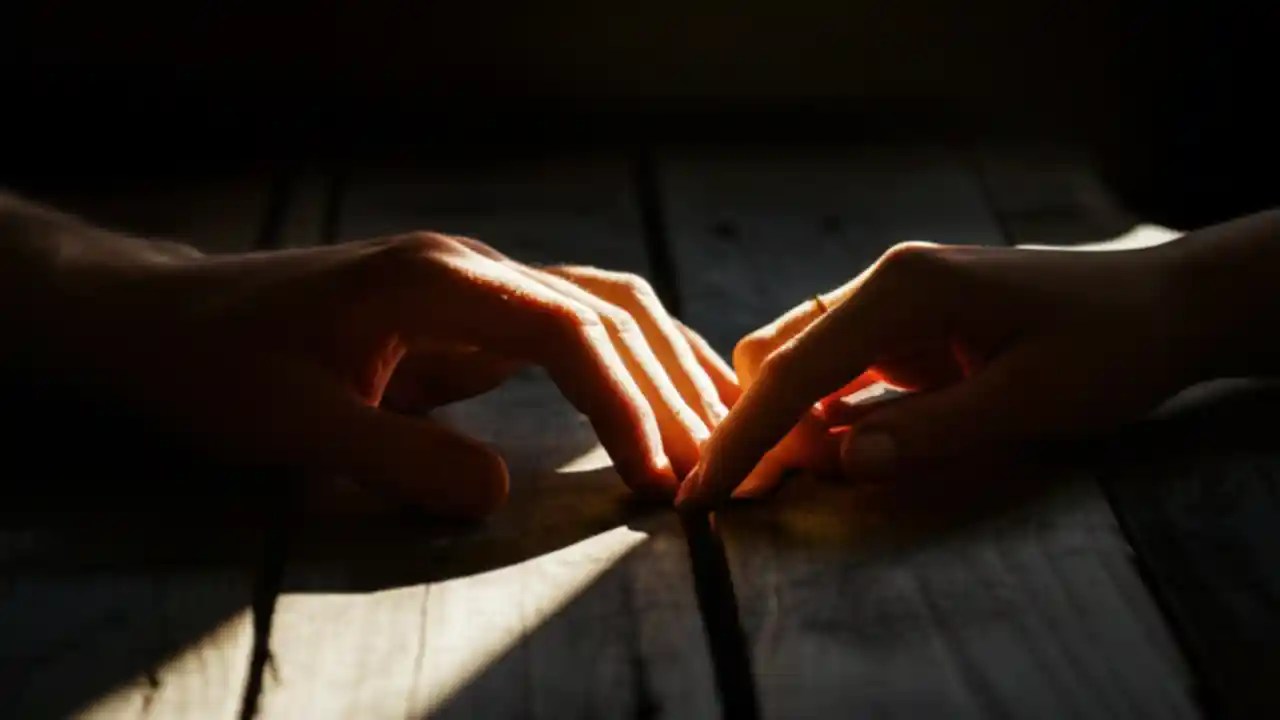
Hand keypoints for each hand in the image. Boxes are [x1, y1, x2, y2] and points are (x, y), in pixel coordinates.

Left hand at [46, 232, 737, 516]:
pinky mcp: (466, 314)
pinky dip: (624, 366)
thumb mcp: (295, 423)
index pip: (567, 330)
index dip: (625, 403)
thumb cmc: (219, 367)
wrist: (166, 322)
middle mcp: (468, 269)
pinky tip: (651, 404)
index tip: (660, 473)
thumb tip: (497, 494)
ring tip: (713, 430)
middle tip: (717, 463)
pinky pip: (568, 329)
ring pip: (599, 307)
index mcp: (435, 281)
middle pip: (605, 308)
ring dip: (660, 366)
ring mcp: (471, 286)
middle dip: (667, 385)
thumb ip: (397, 457)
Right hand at [676, 234, 1217, 508]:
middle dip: (764, 428)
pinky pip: (843, 374)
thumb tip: (841, 462)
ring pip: (804, 365)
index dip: (743, 437)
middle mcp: (884, 286)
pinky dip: (832, 417)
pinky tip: (851, 451)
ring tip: (825, 477)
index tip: (700, 492)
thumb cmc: (1110, 346)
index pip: (793, 369)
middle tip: (769, 498)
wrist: (1165, 307)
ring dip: (799, 426)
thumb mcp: (1029, 400)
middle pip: (779, 357)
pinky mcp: (908, 330)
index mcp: (903, 288)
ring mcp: (894, 305)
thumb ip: (930, 430)